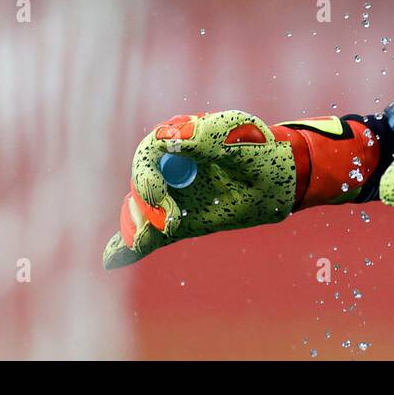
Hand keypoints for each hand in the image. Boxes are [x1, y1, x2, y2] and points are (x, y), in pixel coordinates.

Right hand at [102, 110, 296, 269]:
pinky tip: (112, 259)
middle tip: (168, 221)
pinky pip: (149, 235)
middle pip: (142, 181)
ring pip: (140, 208)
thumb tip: (173, 139)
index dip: (149, 171)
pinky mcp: (178, 222)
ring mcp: (173, 194)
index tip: (159, 192)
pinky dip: (128, 246)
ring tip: (148, 238)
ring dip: (139, 223)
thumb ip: (209, 136)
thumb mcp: (242, 137)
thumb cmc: (261, 151)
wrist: (281, 181)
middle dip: (148, 202)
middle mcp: (170, 166)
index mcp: (182, 138)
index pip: (151, 150)